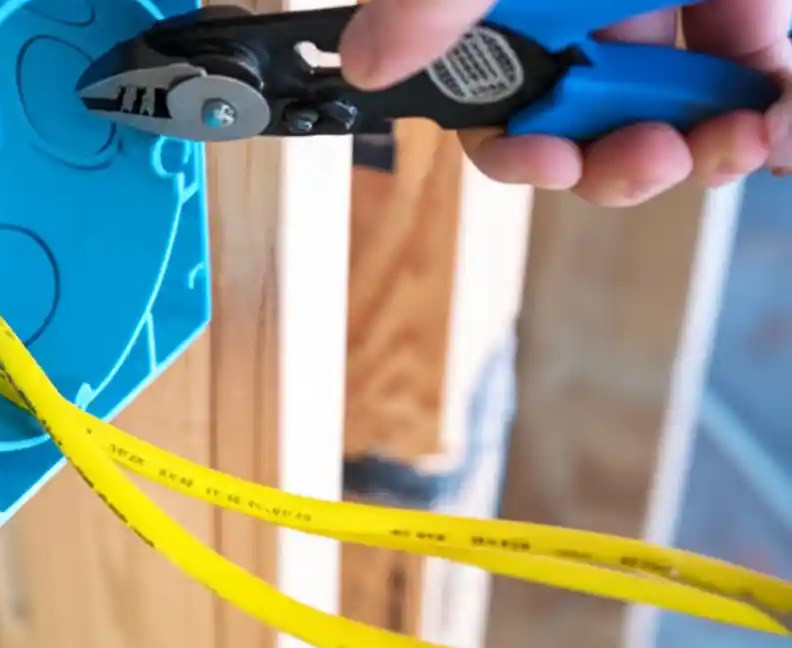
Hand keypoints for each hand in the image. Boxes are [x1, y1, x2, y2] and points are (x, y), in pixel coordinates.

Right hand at [339, 0, 791, 206]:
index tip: (548, 161)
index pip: (493, 97)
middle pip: (588, 117)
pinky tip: (788, 127)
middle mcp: (584, 2)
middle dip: (623, 161)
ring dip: (710, 147)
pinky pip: (761, 65)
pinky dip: (782, 107)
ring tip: (750, 140)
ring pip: (679, 103)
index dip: (515, 149)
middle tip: (656, 155)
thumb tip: (368, 62)